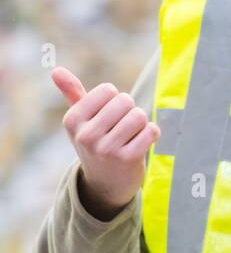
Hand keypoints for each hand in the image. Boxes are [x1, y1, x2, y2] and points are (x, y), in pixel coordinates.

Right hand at [52, 67, 159, 221]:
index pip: (108, 90)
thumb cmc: (96, 142)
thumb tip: (56, 70)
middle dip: (129, 111)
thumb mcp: (81, 119)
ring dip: (141, 124)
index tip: (107, 117)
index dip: (114, 100)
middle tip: (120, 128)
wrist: (106, 183)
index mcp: (72, 120)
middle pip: (125, 101)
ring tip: (129, 136)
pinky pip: (152, 130)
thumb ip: (72, 93)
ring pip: (139, 115)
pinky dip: (151, 134)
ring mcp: (106, 149)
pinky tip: (140, 144)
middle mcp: (85, 135)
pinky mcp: (128, 159)